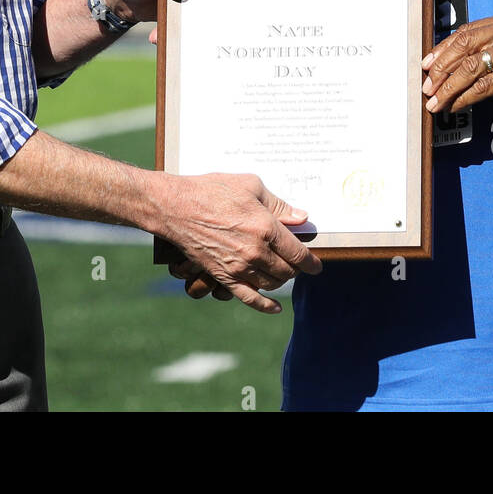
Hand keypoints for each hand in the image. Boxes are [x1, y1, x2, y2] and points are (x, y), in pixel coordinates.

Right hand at [156, 172, 321, 313]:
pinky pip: (249, 298)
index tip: (316, 265)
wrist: (175, 206)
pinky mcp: (223, 276)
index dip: (311, 261)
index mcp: (266, 228)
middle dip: (296, 268)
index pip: (298, 253)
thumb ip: (279, 205)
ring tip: (282, 273)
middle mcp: (256, 252)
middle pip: (287, 271)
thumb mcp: (251, 186)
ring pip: (272, 284)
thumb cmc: (212, 190)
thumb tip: (301, 218)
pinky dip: (265, 306)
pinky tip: (275, 307)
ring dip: (281, 281)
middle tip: (296, 262)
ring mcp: (239, 267)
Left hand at [421, 11, 492, 120]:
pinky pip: (485, 87)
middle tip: (427, 86)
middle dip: (441, 70)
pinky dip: (465, 98)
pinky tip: (455, 107)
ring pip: (471, 69)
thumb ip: (490, 48)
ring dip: (448, 88)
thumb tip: (449, 64)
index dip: (442, 49)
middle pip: (465, 48)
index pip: (466, 32)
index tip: (426, 65)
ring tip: (435, 102)